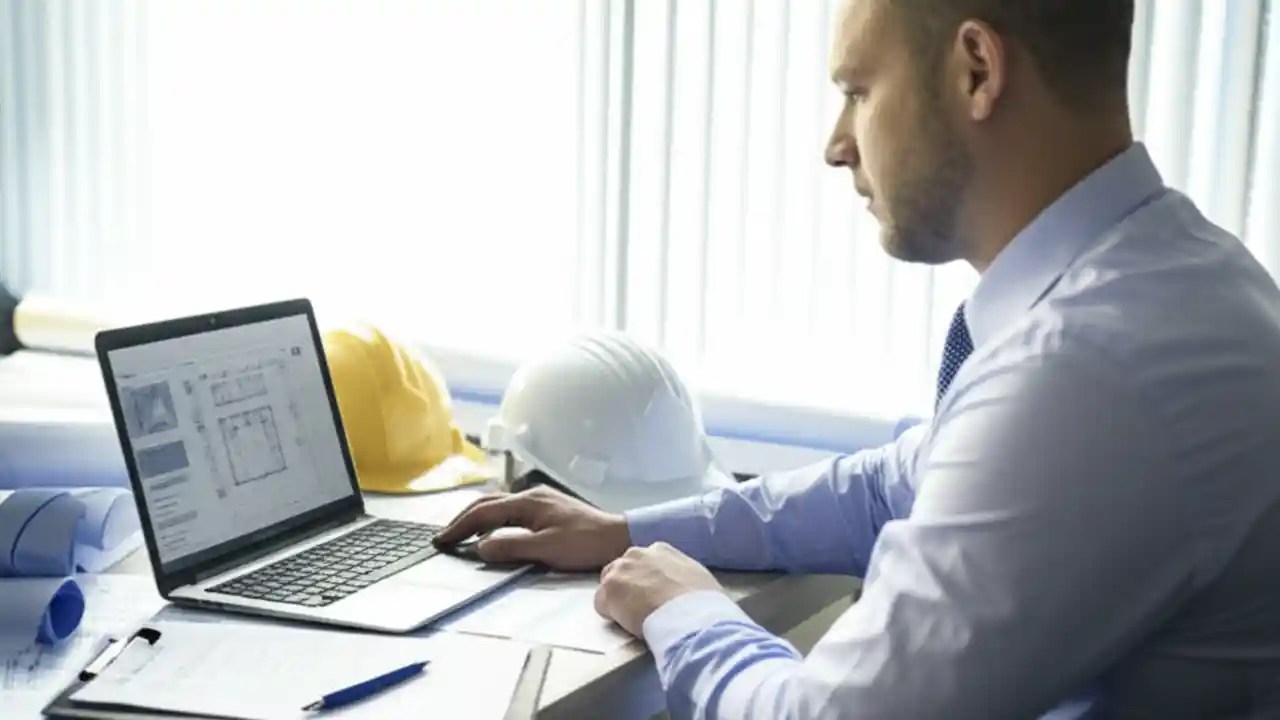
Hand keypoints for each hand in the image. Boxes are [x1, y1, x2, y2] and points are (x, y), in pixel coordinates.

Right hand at [434, 486, 631, 570]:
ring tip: (461, 534)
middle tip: (444, 537)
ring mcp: (539, 499)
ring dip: (477, 518)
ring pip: (498, 504)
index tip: (441, 540)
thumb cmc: (585, 543)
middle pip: (487, 503)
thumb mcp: (546, 549)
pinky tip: (492, 531)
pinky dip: (493, 519)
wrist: (618, 537)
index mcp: (527, 502)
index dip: (460, 526)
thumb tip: (480, 547)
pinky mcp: (547, 507)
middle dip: (463, 519)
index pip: (483, 512)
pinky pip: (510, 509)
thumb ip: (512, 547)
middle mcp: (530, 495)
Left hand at [594, 542, 724, 636]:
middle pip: (622, 569)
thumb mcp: (698, 578)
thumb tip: (683, 587)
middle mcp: (637, 553)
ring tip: (634, 618)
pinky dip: (611, 616)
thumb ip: (682, 576)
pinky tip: (627, 624)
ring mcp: (620, 570)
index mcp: (661, 549)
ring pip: (609, 586)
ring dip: (618, 600)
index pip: (644, 561)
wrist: (691, 616)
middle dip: (628, 586)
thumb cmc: (703, 602)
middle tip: (640, 607)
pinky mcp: (608, 590)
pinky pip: (601, 605)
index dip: (646, 580)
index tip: (653, 594)